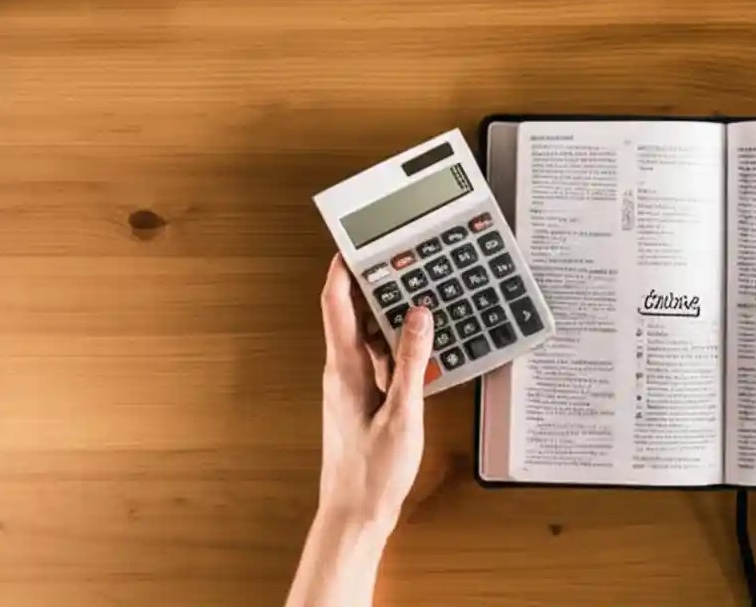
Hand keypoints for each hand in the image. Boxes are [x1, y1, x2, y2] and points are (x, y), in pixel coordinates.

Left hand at [318, 254, 433, 531]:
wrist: (355, 515)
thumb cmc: (373, 473)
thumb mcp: (402, 414)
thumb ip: (411, 362)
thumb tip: (418, 315)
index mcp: (344, 369)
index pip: (336, 304)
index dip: (341, 268)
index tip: (354, 240)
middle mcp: (342, 371)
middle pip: (350, 313)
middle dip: (372, 282)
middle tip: (397, 255)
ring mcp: (351, 385)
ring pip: (366, 335)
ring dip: (386, 313)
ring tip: (414, 290)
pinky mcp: (363, 398)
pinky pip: (377, 357)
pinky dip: (395, 343)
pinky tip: (419, 343)